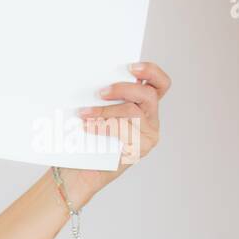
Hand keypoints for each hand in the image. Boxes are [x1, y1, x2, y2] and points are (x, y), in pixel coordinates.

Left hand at [63, 60, 170, 204]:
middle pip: (148, 95)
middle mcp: (151, 119)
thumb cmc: (86, 140)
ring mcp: (148, 136)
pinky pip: (123, 131)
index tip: (132, 66)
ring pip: (133, 113)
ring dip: (105, 110)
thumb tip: (93, 78)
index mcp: (145, 105)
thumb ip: (105, 97)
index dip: (151, 71)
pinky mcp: (139, 150)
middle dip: (123, 89)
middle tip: (100, 92)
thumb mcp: (98, 112)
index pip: (160, 84)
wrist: (78, 172)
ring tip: (84, 112)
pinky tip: (87, 126)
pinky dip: (103, 126)